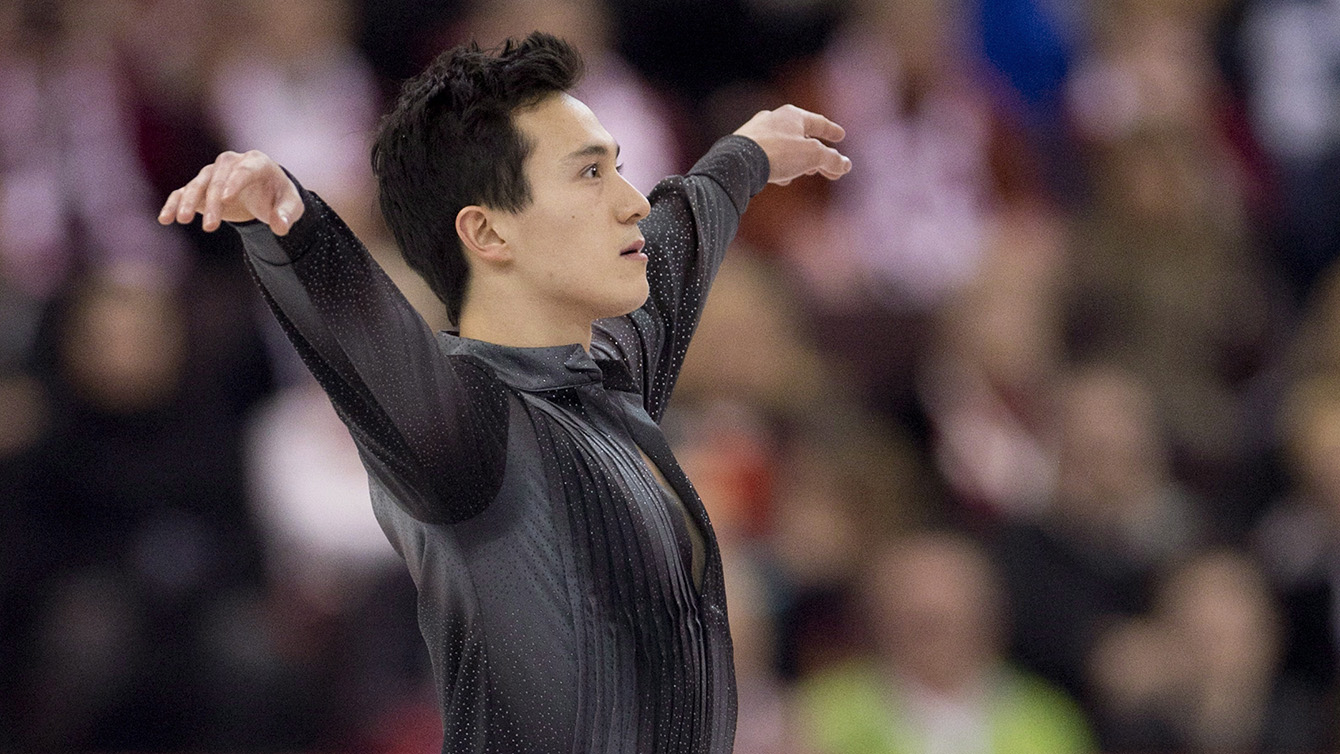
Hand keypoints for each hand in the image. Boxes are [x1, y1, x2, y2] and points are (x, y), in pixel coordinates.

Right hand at [158, 150, 303, 235]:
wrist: (267, 193)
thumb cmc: (280, 197)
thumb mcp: (292, 206)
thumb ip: (287, 215)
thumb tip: (280, 227)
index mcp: (257, 162)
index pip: (244, 170)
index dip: (234, 183)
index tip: (225, 199)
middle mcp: (232, 163)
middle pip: (218, 179)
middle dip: (213, 202)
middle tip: (211, 228)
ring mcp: (214, 173)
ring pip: (198, 184)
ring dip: (189, 201)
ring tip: (182, 220)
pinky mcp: (201, 186)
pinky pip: (183, 191)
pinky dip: (174, 203)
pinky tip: (165, 218)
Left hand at [732, 104, 850, 185]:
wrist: (737, 162)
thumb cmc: (778, 153)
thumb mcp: (812, 156)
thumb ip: (832, 159)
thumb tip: (845, 164)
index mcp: (792, 115)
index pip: (818, 122)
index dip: (831, 131)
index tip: (841, 136)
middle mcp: (773, 119)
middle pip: (802, 137)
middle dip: (818, 154)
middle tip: (829, 167)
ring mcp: (757, 133)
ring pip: (785, 147)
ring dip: (799, 160)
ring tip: (808, 172)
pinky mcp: (744, 149)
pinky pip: (769, 157)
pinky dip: (781, 166)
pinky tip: (783, 180)